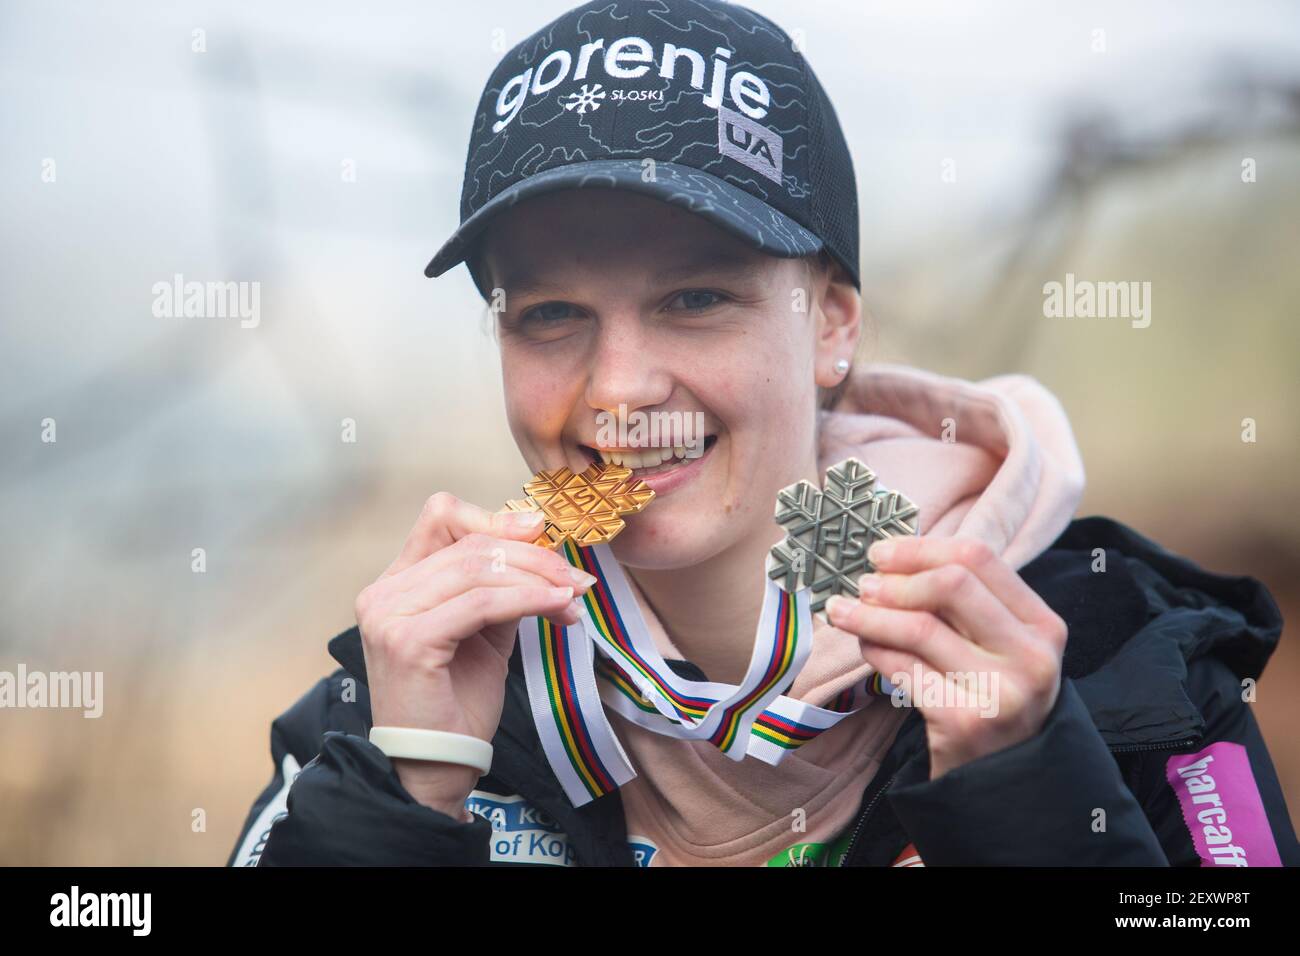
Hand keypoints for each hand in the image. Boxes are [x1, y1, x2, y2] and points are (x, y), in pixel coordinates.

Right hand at [354, 492, 595, 813]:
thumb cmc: (457, 701)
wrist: (436, 764)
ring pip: (479, 569)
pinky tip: (557, 609)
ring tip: (573, 596)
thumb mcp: (484, 628)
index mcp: (396, 582)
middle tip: (575, 579)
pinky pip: (482, 604)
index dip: (494, 519)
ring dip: (538, 579)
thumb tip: (540, 540)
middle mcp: (384, 592)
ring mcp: (390, 615)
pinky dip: (528, 600)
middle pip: (470, 543)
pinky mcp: (409, 640)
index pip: (441, 517)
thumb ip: (500, 584)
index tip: (541, 532)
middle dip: (534, 557)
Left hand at [825, 537, 1066, 779]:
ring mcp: (1000, 691)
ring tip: (843, 610)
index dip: (921, 550)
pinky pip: (902, 668)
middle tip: (863, 584)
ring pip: (919, 627)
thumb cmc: (991, 698)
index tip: (882, 553)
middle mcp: (1031, 657)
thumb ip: (962, 605)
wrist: (1001, 782)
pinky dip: (874, 649)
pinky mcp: (963, 722)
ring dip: (870, 614)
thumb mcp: (999, 648)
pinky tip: (864, 644)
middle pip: (951, 584)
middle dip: (896, 579)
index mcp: (1043, 626)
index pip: (980, 559)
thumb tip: (892, 559)